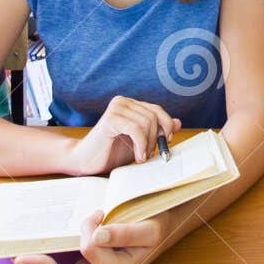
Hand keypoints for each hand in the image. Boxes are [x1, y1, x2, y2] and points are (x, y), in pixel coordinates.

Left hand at [14, 214, 165, 263]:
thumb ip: (124, 233)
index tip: (97, 213)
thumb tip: (99, 235)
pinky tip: (37, 256)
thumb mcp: (147, 228)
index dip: (87, 230)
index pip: (89, 252)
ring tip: (22, 258)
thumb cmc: (157, 228)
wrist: (165, 231)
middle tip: (19, 257)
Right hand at [64, 96, 179, 175]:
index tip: (166, 142)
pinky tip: (138, 156)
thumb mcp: (139, 143)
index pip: (157, 110)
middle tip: (149, 154)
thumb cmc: (111, 153)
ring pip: (147, 122)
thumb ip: (156, 132)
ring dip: (148, 144)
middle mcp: (123, 102)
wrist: (85, 161)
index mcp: (130, 105)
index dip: (166, 125)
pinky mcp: (110, 118)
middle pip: (154, 116)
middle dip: (156, 138)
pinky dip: (141, 144)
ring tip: (140, 157)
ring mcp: (116, 108)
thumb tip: (178, 122)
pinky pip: (136, 128)